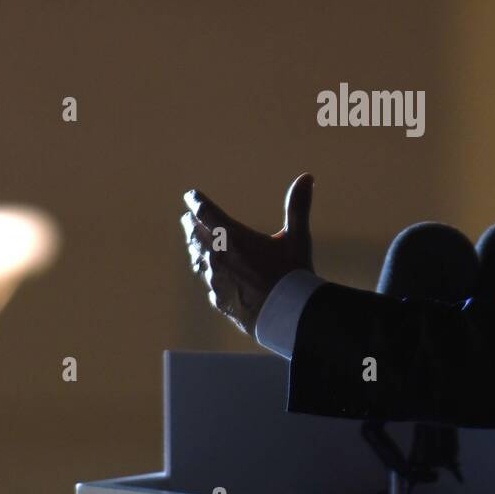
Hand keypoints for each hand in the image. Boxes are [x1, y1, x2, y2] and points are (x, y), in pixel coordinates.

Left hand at [180, 173, 314, 337]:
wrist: (287, 316)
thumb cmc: (292, 273)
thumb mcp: (297, 237)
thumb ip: (298, 206)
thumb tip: (307, 177)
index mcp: (232, 237)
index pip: (205, 213)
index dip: (196, 202)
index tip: (190, 195)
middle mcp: (218, 257)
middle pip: (195, 236)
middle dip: (191, 224)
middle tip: (187, 218)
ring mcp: (215, 280)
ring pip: (197, 259)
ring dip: (195, 248)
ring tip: (194, 243)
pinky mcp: (219, 299)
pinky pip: (208, 282)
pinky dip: (206, 272)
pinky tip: (210, 275)